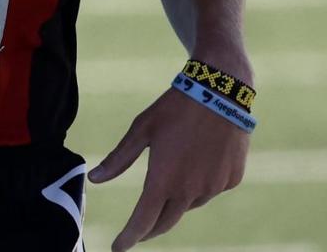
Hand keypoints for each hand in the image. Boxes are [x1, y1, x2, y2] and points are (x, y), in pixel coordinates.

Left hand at [88, 88, 249, 250]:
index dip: (128, 238)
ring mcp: (214, 187)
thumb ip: (119, 159)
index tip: (117, 247)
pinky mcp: (231, 179)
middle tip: (138, 231)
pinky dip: (200, 184)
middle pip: (166, 222)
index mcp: (163, 181)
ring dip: (176, 201)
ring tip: (171, 178)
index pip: (142, 222)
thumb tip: (94, 180)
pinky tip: (198, 162)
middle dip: (149, 229)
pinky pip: (211, 190)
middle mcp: (190, 191)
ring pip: (189, 204)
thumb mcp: (142, 129)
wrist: (220, 90)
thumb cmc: (174, 107)